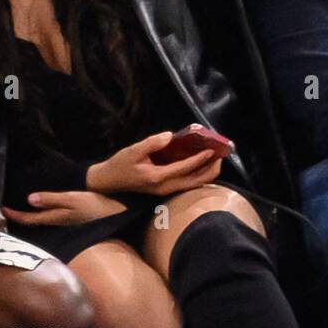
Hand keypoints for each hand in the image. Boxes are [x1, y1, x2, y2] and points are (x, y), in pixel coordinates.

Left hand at [3, 191, 127, 226]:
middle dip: (18, 217)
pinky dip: (41, 213)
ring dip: (29, 216)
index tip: (1, 209)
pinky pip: (50, 218)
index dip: (14, 215)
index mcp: (55, 218)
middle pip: (33, 222)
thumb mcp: (72, 199)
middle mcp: (58, 222)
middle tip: (6, 209)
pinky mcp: (71, 220)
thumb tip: (29, 200)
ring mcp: (65, 222)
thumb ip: (51, 200)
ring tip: (18, 208)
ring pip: (41, 221)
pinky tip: (41, 208)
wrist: (117, 213)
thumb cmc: (95, 205)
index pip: (29, 219)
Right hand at [86, 131, 222, 196]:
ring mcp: (165, 190)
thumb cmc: (119, 165)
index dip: (199, 159)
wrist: (108, 182)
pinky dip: (198, 175)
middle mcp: (164, 187)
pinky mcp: (164, 189)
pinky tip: (202, 166)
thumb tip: (169, 137)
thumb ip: (151, 143)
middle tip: (220, 155)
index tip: (211, 150)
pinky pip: (187, 183)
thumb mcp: (132, 151)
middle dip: (210, 169)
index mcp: (157, 177)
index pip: (184, 168)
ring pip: (193, 184)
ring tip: (215, 160)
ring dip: (206, 173)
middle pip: (195, 181)